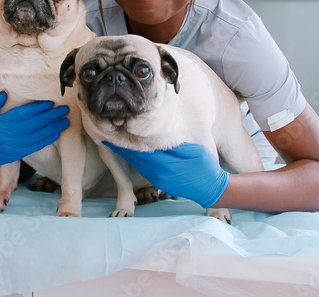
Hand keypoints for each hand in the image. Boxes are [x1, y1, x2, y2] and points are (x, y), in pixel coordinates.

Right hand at [0, 92, 70, 170]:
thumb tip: (5, 93)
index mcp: (2, 123)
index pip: (24, 113)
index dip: (38, 108)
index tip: (51, 102)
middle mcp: (10, 134)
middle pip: (35, 123)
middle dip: (51, 116)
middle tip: (64, 109)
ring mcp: (16, 145)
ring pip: (38, 135)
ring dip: (53, 128)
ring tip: (65, 121)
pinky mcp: (19, 153)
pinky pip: (36, 146)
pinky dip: (47, 140)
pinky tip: (56, 134)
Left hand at [102, 141, 228, 207]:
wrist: (211, 189)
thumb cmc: (205, 168)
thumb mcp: (192, 152)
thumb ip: (173, 146)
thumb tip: (156, 138)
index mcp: (164, 166)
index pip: (140, 150)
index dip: (126, 141)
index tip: (115, 130)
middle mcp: (157, 175)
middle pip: (134, 158)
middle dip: (121, 146)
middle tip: (106, 134)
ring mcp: (158, 180)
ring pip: (137, 164)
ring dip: (125, 153)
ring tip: (114, 142)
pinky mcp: (160, 183)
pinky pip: (144, 169)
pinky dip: (134, 160)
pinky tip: (129, 153)